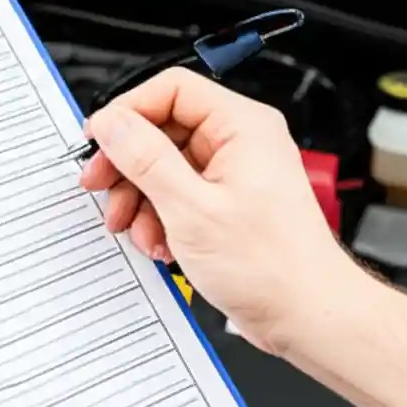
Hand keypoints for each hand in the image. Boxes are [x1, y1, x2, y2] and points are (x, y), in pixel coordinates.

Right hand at [80, 68, 362, 355]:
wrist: (307, 316)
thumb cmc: (271, 267)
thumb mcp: (191, 209)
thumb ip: (145, 159)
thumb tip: (111, 123)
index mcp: (242, 126)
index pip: (171, 90)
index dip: (128, 112)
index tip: (98, 140)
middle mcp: (241, 142)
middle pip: (163, 129)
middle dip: (127, 164)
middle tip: (100, 187)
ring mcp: (234, 173)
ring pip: (165, 166)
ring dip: (139, 198)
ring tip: (132, 228)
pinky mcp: (227, 202)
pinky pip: (178, 194)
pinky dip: (158, 217)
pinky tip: (157, 243)